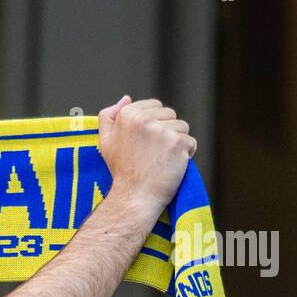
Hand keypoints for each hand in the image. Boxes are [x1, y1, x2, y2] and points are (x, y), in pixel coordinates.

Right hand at [97, 96, 196, 220]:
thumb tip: (126, 99)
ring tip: (161, 161)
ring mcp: (162, 130)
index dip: (153, 125)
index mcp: (126, 115)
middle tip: (152, 155)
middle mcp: (143, 119)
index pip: (155, 107)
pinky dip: (185, 156)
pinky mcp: (177, 142)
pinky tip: (170, 166)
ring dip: (176, 144)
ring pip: (182, 128)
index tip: (144, 144)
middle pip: (170, 116)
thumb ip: (109, 117)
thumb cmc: (121, 171)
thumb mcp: (105, 142)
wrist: (133, 197)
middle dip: (166, 133)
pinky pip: (191, 143)